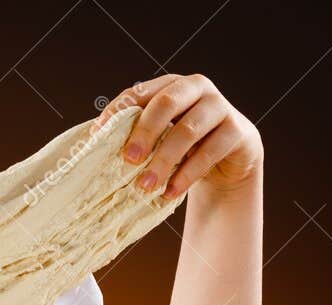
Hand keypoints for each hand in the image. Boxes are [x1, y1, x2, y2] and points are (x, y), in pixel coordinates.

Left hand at [91, 73, 261, 200]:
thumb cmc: (186, 148)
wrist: (229, 161)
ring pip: (188, 130)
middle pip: (167, 103)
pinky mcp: (237, 132)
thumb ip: (138, 135)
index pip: (140, 92)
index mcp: (173, 85)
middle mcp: (198, 89)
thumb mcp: (161, 138)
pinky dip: (187, 175)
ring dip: (164, 160)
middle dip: (144, 132)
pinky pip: (209, 152)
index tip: (98, 135)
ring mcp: (221, 108)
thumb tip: (94, 146)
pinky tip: (170, 192)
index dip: (118, 110)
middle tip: (128, 160)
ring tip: (146, 186)